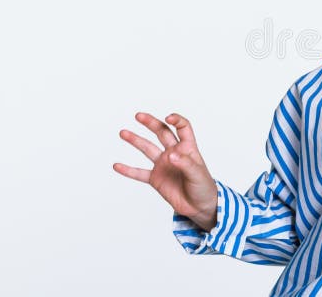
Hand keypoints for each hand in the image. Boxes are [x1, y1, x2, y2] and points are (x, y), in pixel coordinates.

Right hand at [113, 112, 217, 230]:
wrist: (199, 206)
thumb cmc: (204, 187)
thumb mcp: (198, 174)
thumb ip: (185, 164)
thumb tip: (170, 155)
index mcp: (188, 148)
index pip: (182, 128)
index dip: (176, 120)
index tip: (168, 118)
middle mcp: (174, 153)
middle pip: (162, 133)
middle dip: (151, 123)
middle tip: (138, 115)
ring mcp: (163, 165)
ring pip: (147, 149)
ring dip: (136, 140)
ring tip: (123, 132)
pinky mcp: (156, 179)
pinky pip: (139, 173)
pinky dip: (128, 170)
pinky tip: (117, 165)